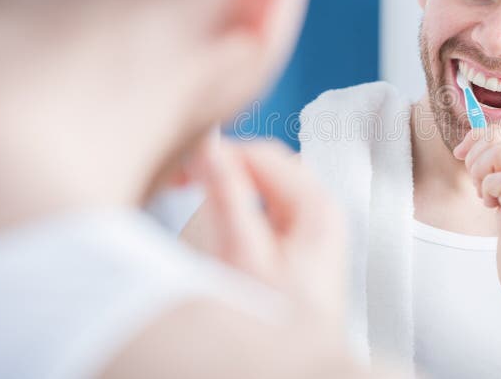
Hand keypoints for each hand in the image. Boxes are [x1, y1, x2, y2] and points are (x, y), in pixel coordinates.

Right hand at [185, 136, 346, 326]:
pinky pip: (267, 209)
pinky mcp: (301, 248)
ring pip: (265, 186)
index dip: (220, 154)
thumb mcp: (242, 256)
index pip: (264, 155)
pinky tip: (217, 218)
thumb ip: (226, 195)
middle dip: (224, 167)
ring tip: (192, 196)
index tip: (179, 170)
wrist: (298, 370)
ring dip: (230, 185)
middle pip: (268, 167)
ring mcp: (313, 231)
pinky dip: (239, 205)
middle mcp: (321, 213)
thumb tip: (208, 146)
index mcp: (317, 209)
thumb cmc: (274, 323)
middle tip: (179, 181)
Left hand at [453, 125, 500, 307]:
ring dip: (480, 171)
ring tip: (487, 197)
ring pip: (498, 149)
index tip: (461, 154)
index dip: (476, 138)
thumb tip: (472, 146)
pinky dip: (485, 190)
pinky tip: (494, 209)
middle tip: (478, 185)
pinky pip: (495, 177)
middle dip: (474, 156)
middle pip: (498, 135)